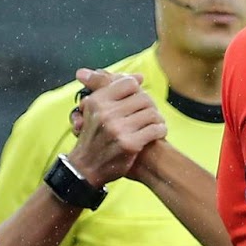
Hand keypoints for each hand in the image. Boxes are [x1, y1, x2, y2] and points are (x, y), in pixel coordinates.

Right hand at [68, 69, 167, 186]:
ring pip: (152, 113)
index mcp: (97, 101)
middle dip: (148, 107)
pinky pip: (156, 129)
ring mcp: (118, 129)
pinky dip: (160, 131)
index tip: (135, 102)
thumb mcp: (93, 109)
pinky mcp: (129, 144)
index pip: (129, 83)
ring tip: (153, 125)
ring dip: (156, 120)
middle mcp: (106, 113)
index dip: (136, 91)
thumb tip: (140, 76)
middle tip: (147, 116)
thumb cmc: (93, 137)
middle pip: (144, 98)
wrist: (85, 169)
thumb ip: (113, 89)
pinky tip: (155, 134)